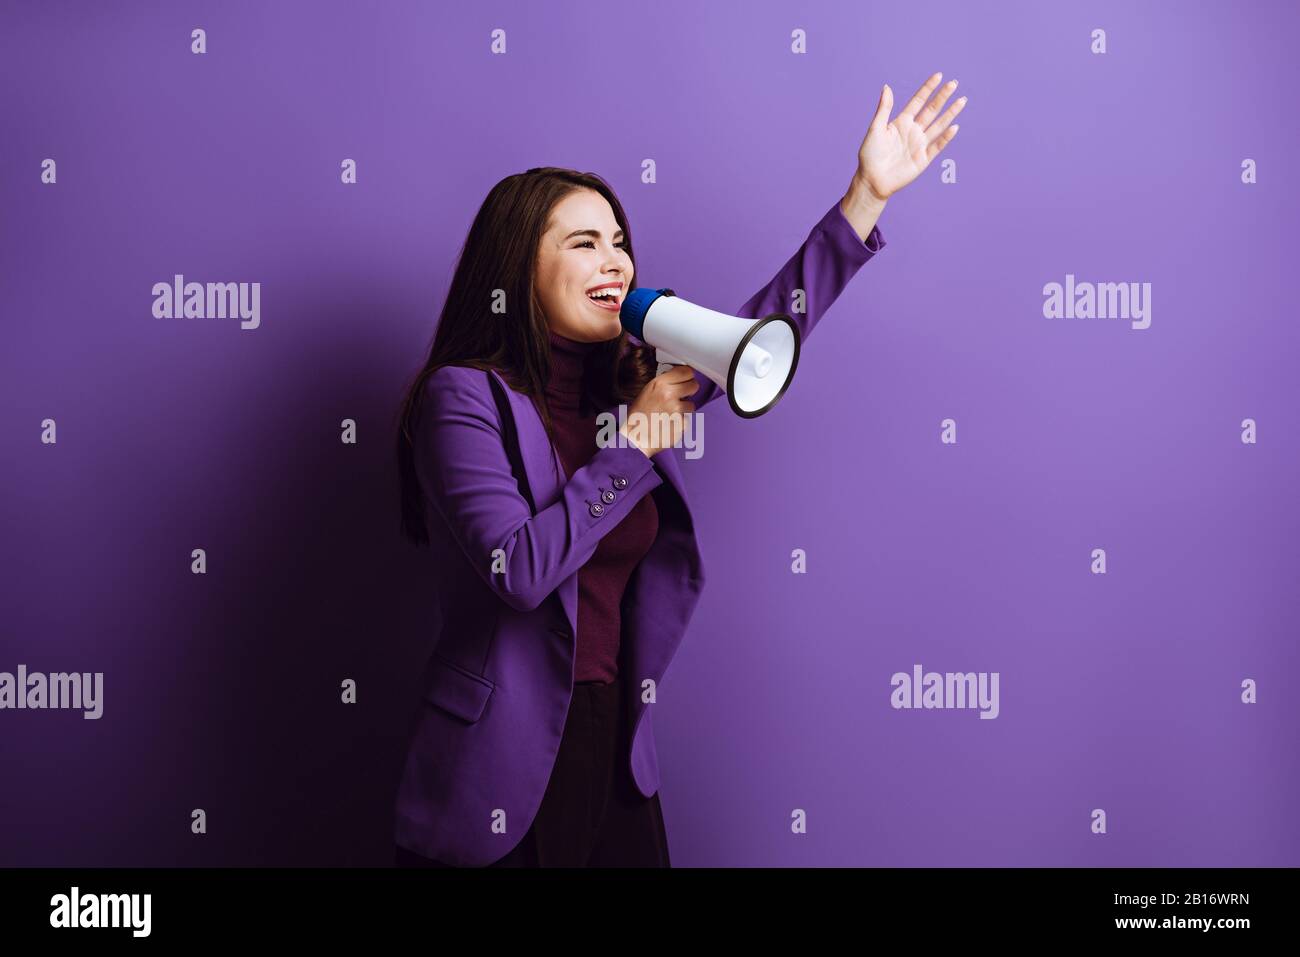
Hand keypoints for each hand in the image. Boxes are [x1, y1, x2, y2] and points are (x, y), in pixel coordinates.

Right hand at [618, 365, 697, 457]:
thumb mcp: (647, 391)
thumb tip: (680, 378)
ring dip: (684, 409)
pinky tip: (669, 423)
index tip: (686, 379)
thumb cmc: (639, 416)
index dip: (687, 376)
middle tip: (681, 396)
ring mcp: (676, 410)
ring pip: (691, 404)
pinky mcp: (681, 423)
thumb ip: (664, 383)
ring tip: (670, 414)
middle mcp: (669, 394)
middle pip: (694, 386)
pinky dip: (681, 422)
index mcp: (659, 384)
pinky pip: (687, 419)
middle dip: (689, 391)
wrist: (635, 437)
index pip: (686, 372)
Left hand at [851, 71, 966, 202]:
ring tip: (962, 100)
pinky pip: (937, 146)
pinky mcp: (923, 159)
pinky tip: (954, 127)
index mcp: (901, 122)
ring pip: (938, 125)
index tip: (939, 76)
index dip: (928, 89)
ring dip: (950, 113)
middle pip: (931, 110)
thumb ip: (884, 109)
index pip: (918, 101)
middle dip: (942, 97)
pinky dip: (946, 137)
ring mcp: (919, 144)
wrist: (872, 180)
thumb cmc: (870, 155)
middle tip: (954, 83)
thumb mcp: (875, 129)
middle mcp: (913, 131)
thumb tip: (887, 87)